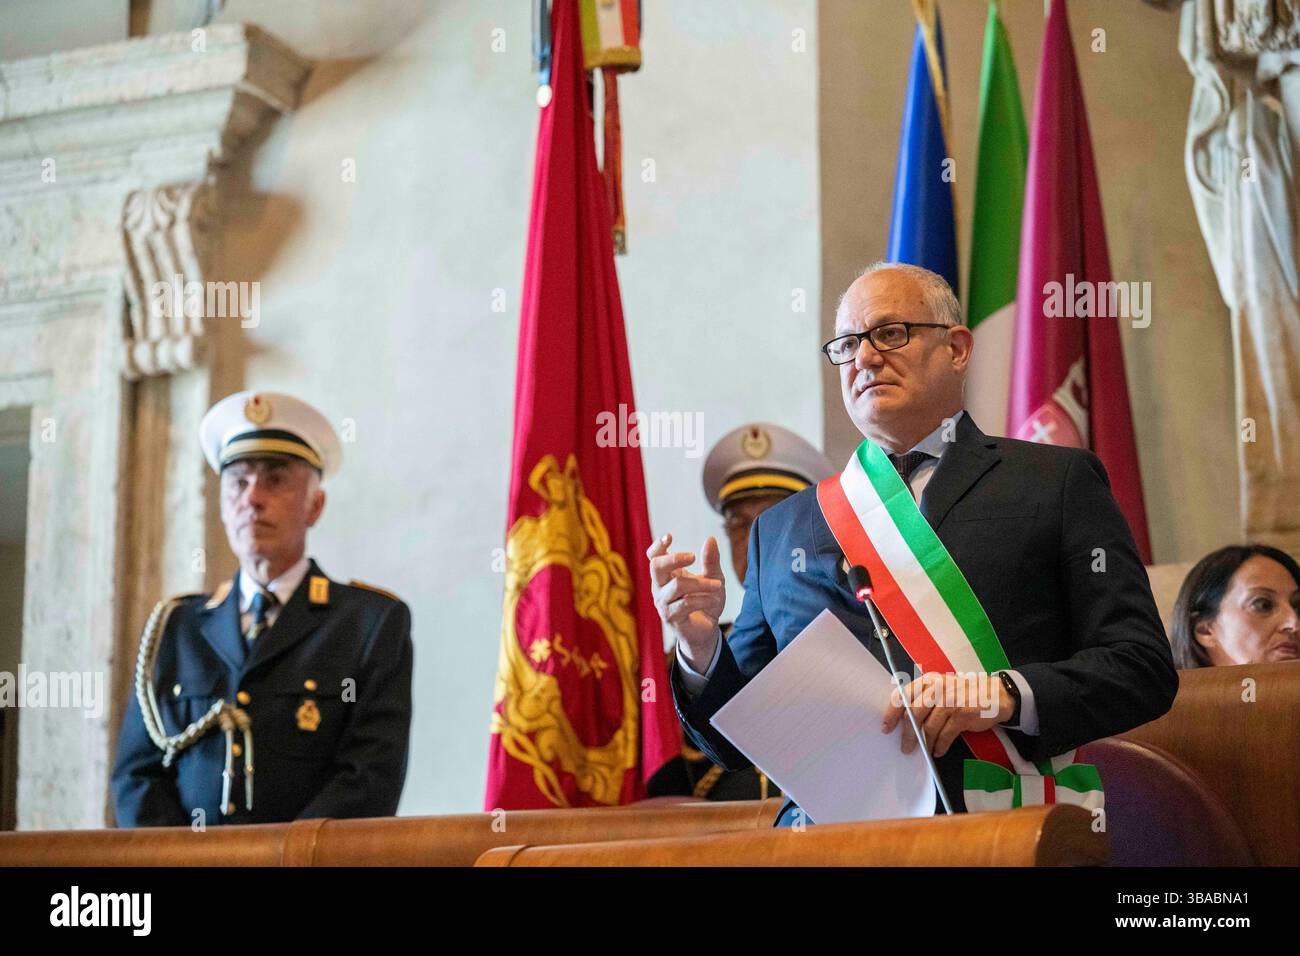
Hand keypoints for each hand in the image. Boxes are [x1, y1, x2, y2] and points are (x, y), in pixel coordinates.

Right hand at [646, 533, 724, 667]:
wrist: (707, 630)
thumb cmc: (706, 601)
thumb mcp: (714, 578)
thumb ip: (711, 561)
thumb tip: (710, 539)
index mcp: (667, 575)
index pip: (653, 557)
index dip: (657, 546)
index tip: (669, 537)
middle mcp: (660, 587)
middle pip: (656, 566)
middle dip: (674, 558)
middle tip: (693, 557)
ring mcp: (663, 603)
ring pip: (677, 585)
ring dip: (701, 584)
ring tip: (719, 585)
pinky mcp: (671, 618)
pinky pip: (686, 603)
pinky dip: (703, 599)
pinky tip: (714, 599)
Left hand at [881, 672, 1013, 757]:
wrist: (996, 694)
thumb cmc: (964, 693)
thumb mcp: (942, 688)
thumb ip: (924, 699)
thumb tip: (905, 721)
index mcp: (928, 681)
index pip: (903, 695)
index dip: (892, 713)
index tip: (886, 727)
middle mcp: (937, 688)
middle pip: (914, 714)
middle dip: (907, 733)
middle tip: (905, 747)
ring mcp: (950, 701)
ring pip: (929, 726)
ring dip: (925, 742)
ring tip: (924, 750)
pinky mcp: (962, 714)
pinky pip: (946, 735)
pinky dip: (940, 745)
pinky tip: (938, 750)